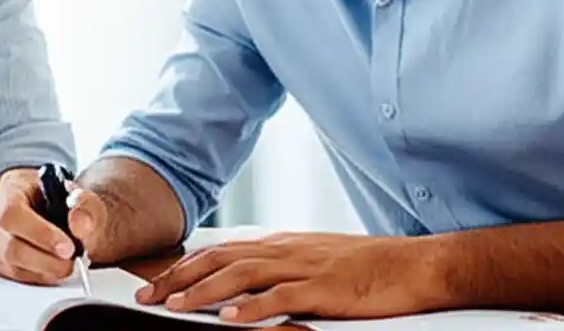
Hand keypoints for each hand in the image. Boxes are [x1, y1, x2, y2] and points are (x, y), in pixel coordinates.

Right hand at [0, 168, 109, 284]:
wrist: (40, 203)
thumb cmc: (52, 194)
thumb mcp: (72, 189)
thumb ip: (82, 202)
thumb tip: (82, 223)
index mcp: (9, 189)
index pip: (14, 214)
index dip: (40, 234)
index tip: (68, 247)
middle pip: (10, 247)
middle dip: (46, 260)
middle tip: (72, 261)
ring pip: (11, 266)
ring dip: (45, 271)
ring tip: (67, 265)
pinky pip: (15, 276)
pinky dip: (39, 276)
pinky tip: (55, 269)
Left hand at [136, 232, 447, 322]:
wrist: (414, 264)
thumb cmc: (368, 266)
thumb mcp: (314, 258)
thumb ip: (279, 266)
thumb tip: (245, 277)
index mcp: (281, 244)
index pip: (222, 251)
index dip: (186, 265)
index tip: (159, 280)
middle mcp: (285, 250)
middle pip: (220, 259)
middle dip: (180, 277)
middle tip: (149, 295)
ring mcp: (304, 267)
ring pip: (241, 275)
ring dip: (203, 292)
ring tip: (175, 306)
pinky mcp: (324, 288)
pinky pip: (281, 297)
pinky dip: (252, 308)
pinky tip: (230, 319)